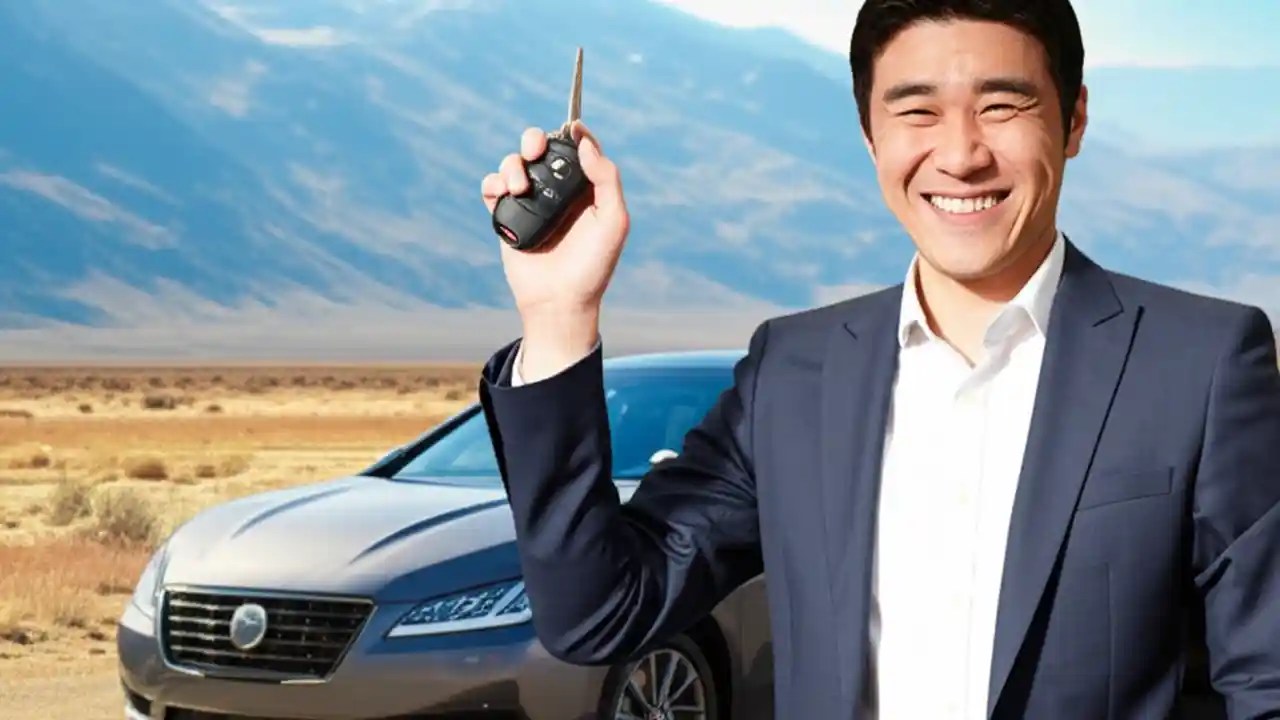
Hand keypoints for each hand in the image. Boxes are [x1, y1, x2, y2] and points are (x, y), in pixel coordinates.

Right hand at [481, 120, 629, 322]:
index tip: (570, 127)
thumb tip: (585, 142)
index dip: (574, 133)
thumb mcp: (614, 221)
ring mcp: (531, 203)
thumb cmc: (593, 266)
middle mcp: (558, 192)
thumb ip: (607, 178)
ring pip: (514, 164)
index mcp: (586, 189)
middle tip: (535, 149)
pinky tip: (501, 193)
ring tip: (518, 187)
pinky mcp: (507, 218)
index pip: (578, 148)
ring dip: (512, 164)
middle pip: (541, 149)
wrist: (559, 302)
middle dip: (534, 139)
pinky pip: (492, 189)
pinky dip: (492, 183)